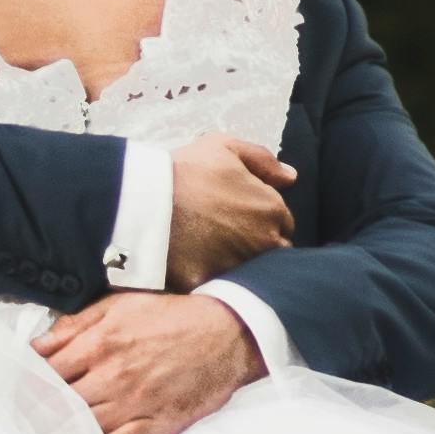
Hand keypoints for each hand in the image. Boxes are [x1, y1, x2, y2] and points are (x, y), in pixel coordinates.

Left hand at [34, 290, 262, 433]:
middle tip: (22, 425)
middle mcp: (114, 376)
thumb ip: (75, 326)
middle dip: (36, 417)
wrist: (226, 334)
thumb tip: (37, 345)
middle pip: (60, 405)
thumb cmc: (171, 317)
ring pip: (85, 428)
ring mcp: (136, 403)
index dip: (27, 387)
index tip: (16, 396)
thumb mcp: (119, 305)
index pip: (47, 374)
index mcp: (100, 344)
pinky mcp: (159, 423)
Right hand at [166, 138, 295, 285]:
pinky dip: (212, 277)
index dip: (264, 219)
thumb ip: (263, 161)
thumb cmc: (185, 169)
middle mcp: (264, 241)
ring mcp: (240, 265)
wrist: (143, 199)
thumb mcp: (225, 147)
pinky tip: (197, 265)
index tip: (242, 216)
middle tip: (228, 235)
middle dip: (258, 244)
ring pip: (252, 272)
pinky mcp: (213, 283)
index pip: (283, 223)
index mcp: (271, 209)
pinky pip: (220, 286)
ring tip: (213, 250)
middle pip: (273, 251)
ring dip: (239, 263)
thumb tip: (291, 177)